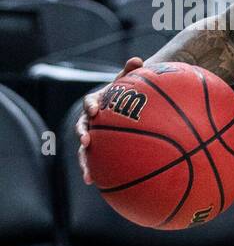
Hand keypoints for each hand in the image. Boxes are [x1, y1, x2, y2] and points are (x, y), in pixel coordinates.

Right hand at [78, 57, 143, 183]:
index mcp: (96, 102)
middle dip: (82, 136)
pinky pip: (100, 161)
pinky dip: (99, 171)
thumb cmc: (131, 91)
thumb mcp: (132, 80)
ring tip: (89, 175)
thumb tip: (137, 60)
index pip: (90, 103)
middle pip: (82, 129)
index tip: (95, 111)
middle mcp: (91, 120)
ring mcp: (95, 135)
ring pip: (86, 150)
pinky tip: (102, 185)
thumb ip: (133, 71)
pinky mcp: (101, 148)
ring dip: (86, 162)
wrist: (131, 102)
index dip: (91, 106)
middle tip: (86, 142)